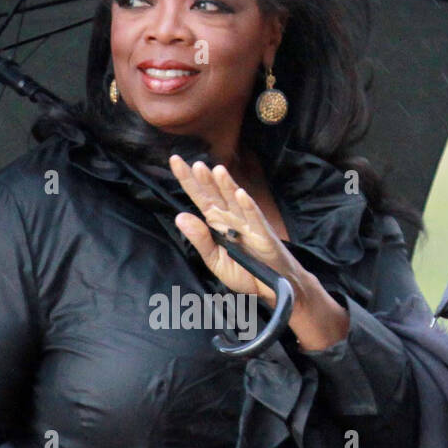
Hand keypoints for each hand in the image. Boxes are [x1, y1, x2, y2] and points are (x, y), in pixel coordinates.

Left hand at [168, 155, 349, 350]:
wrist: (271, 287)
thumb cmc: (245, 272)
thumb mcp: (214, 260)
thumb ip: (199, 240)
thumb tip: (180, 216)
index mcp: (216, 222)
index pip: (199, 196)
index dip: (188, 179)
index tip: (175, 160)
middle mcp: (230, 217)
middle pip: (215, 193)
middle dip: (205, 179)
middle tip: (195, 164)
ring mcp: (247, 223)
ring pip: (234, 200)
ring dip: (226, 185)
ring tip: (216, 171)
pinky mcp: (262, 234)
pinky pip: (254, 217)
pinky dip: (248, 206)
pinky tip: (240, 194)